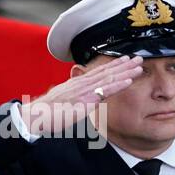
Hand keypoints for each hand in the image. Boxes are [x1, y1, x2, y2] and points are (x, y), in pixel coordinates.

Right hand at [20, 55, 143, 135]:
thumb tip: (84, 101)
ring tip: (139, 66)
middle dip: (124, 64)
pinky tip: (129, 81)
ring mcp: (84, 90)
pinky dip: (118, 85)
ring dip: (125, 72)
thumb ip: (76, 99)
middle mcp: (82, 83)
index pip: (99, 72)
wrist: (35, 116)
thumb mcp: (65, 103)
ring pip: (109, 78)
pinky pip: (104, 91)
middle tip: (139, 58)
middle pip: (106, 71)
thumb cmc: (48, 112)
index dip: (114, 65)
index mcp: (78, 84)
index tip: (126, 60)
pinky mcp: (85, 99)